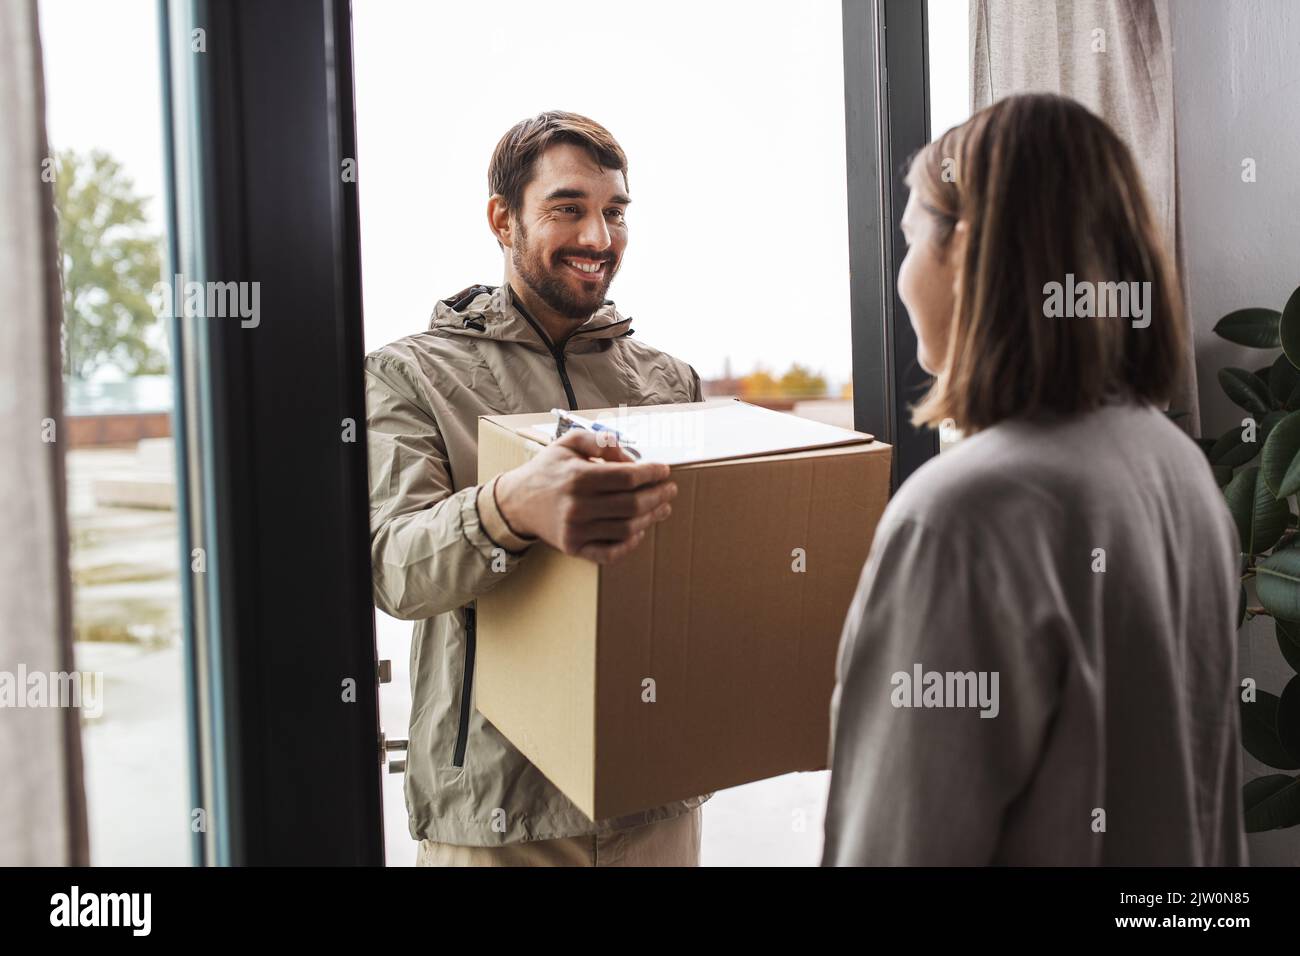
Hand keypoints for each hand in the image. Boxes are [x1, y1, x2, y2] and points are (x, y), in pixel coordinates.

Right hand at [494, 429, 676, 563]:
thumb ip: (601, 441)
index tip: (664, 471)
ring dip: (650, 518)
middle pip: (632, 504)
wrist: (516, 501)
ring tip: (662, 508)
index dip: (652, 474)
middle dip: (658, 496)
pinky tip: (640, 531)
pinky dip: (629, 545)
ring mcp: (576, 530)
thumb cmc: (548, 469)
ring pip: (626, 528)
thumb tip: (631, 457)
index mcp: (578, 477)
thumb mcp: (569, 442)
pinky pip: (610, 553)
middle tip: (670, 490)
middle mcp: (577, 506)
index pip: (628, 477)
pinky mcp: (574, 548)